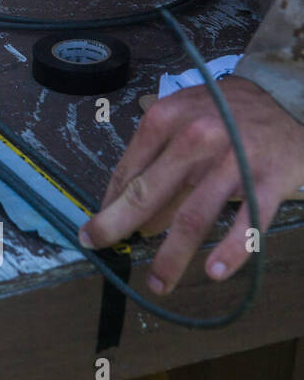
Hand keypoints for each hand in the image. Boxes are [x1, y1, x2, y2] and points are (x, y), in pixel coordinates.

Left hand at [80, 77, 303, 293]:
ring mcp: (232, 160)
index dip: (107, 205)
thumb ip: (158, 163)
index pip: (127, 172)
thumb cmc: (227, 112)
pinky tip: (214, 272)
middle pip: (147, 193)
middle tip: (98, 248)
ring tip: (158, 283)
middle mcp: (194, 137)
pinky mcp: (269, 180)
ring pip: (192, 218)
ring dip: (170, 257)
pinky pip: (247, 223)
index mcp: (165, 120)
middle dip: (116, 226)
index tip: (94, 229)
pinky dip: (231, 251)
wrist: (289, 96)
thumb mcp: (183, 121)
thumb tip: (136, 216)